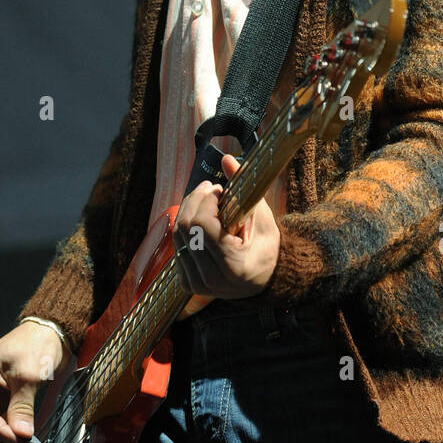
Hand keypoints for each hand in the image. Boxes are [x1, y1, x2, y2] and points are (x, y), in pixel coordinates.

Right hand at [0, 322, 70, 442]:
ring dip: (2, 434)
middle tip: (23, 438)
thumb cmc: (36, 344)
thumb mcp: (30, 376)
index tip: (19, 439)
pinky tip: (22, 426)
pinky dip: (7, 428)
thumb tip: (20, 434)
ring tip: (25, 431)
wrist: (48, 333)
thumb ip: (23, 407)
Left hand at [173, 152, 280, 299]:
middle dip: (195, 200)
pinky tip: (200, 219)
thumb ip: (245, 189)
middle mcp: (211, 279)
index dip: (207, 201)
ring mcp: (196, 284)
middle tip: (210, 189)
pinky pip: (177, 245)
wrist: (264, 279)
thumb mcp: (262, 217)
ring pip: (176, 235)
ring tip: (206, 201)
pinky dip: (186, 227)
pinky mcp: (187, 283)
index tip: (220, 191)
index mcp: (233, 266)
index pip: (201, 225)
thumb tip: (226, 159)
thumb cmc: (266, 246)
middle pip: (185, 227)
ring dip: (188, 211)